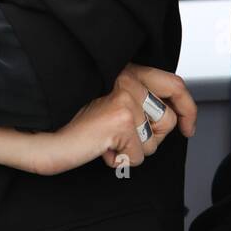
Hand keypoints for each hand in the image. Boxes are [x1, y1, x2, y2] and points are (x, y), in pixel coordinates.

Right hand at [30, 63, 196, 176]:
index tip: (188, 126)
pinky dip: (119, 160)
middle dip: (154, 139)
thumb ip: (135, 99)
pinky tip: (99, 148)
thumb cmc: (69, 119)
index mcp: (126, 70)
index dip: (187, 108)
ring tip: (106, 140)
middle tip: (130, 142)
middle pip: (167, 119)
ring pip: (153, 142)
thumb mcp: (107, 100)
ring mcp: (125, 98)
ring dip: (132, 150)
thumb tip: (168, 116)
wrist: (42, 133)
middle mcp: (128, 79)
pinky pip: (137, 156)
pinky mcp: (121, 120)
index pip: (174, 84)